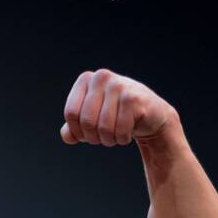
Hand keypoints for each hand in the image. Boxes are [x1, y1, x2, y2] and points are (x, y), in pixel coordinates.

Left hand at [59, 69, 175, 145]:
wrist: (150, 115)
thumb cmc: (116, 117)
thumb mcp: (92, 121)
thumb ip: (73, 128)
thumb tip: (67, 136)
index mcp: (86, 79)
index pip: (71, 113)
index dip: (77, 131)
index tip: (87, 134)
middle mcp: (102, 77)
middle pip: (86, 122)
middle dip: (94, 138)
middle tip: (104, 137)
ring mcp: (118, 85)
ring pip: (104, 128)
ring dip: (109, 140)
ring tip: (116, 134)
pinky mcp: (133, 98)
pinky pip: (120, 130)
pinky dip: (123, 139)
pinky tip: (128, 132)